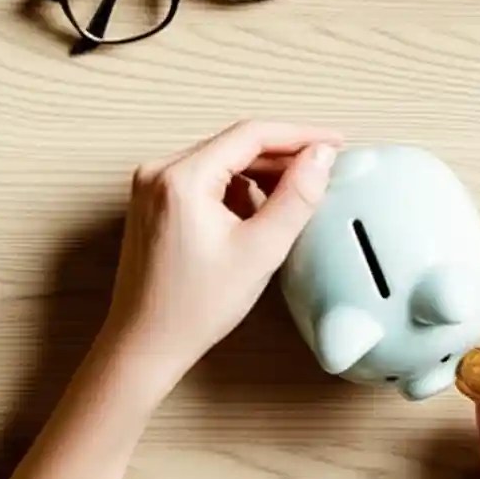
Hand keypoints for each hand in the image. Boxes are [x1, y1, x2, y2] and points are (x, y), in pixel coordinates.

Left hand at [98, 120, 342, 392]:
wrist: (145, 344)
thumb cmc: (192, 308)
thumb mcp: (260, 251)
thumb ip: (296, 197)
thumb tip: (321, 157)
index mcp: (181, 178)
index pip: (252, 134)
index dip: (300, 134)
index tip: (334, 141)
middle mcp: (159, 172)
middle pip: (235, 144)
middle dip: (283, 155)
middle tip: (323, 169)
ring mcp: (151, 186)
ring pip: (221, 160)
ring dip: (260, 172)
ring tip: (293, 197)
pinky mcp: (153, 202)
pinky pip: (204, 178)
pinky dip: (235, 188)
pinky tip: (257, 214)